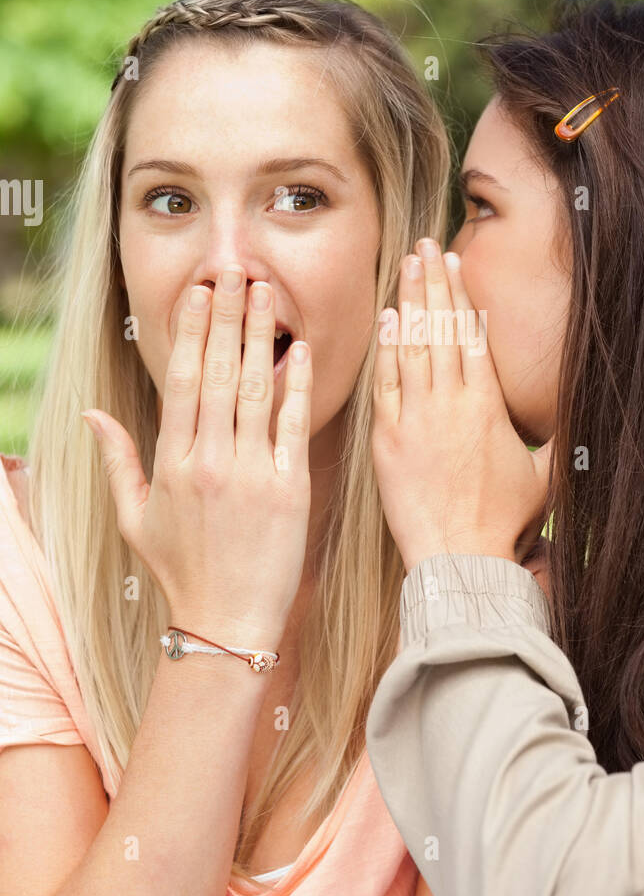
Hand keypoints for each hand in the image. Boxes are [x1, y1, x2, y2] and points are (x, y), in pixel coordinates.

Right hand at [81, 267, 312, 645]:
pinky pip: (292, 427)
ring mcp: (251, 474)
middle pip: (217, 374)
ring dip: (261, 337)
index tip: (198, 294)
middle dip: (227, 318)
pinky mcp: (289, 490)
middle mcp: (209, 462)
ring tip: (267, 293)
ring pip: (255, 390)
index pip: (181, 382)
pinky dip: (297, 386)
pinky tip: (299, 350)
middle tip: (236, 271)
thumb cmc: (182, 572)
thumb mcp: (136, 519)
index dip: (190, 332)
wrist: (228, 624)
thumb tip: (92, 415)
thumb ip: (118, 462)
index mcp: (172, 464)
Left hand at [372, 239, 551, 572]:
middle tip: (423, 246)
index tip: (453, 262)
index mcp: (487, 405)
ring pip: (410, 348)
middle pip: (439, 329)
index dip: (461, 294)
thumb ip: (564, 437)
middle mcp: (450, 403)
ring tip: (404, 267)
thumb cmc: (506, 521)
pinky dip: (385, 349)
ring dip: (407, 303)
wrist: (461, 559)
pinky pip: (385, 383)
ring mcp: (415, 418)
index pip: (471, 335)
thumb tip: (595, 415)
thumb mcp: (546, 477)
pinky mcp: (388, 440)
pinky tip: (386, 320)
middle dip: (431, 282)